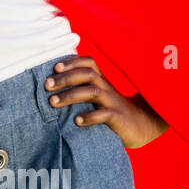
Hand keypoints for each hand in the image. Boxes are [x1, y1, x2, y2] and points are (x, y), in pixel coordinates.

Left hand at [43, 55, 168, 149]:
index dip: (72, 62)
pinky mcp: (118, 118)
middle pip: (87, 75)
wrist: (142, 126)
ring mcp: (113, 102)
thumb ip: (80, 90)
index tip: (55, 68)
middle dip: (65, 78)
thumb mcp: (97, 97)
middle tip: (47, 86)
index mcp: (101, 81)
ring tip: (53, 102)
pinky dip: (90, 116)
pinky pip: (105, 114)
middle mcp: (107, 88)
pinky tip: (77, 121)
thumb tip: (51, 88)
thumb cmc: (111, 110)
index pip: (89, 63)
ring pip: (93, 92)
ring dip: (70, 95)